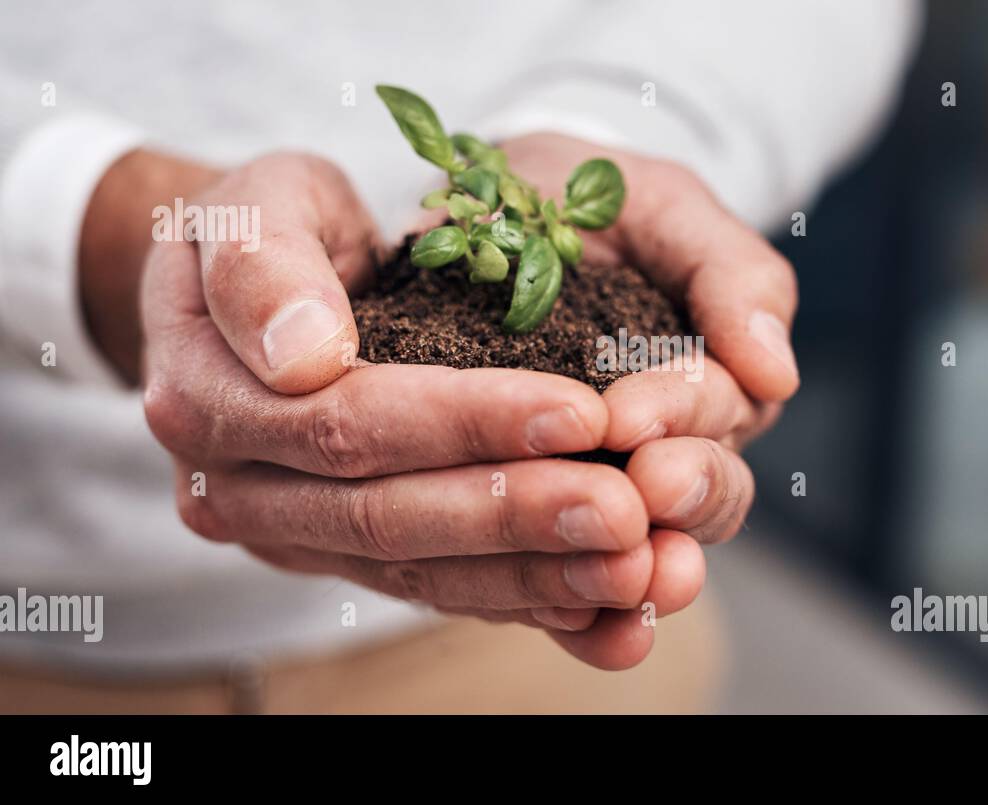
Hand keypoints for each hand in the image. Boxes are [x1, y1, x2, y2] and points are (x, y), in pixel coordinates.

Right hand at [112, 151, 703, 668]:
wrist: (255, 295)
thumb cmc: (270, 230)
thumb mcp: (255, 202)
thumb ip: (264, 261)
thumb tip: (303, 355)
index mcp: (208, 401)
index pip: (349, 423)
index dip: (468, 423)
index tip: (580, 411)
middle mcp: (242, 490)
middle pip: (392, 515)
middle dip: (518, 515)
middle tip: (628, 514)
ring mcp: (297, 538)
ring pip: (424, 573)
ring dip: (537, 579)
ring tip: (638, 569)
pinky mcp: (349, 561)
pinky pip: (443, 592)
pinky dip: (529, 606)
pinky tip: (610, 614)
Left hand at [500, 134, 798, 656]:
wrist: (484, 214)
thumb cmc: (585, 198)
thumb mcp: (664, 205)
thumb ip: (731, 273)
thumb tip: (779, 373)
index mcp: (707, 376)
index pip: (719, 410)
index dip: (683, 413)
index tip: (630, 414)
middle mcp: (669, 441)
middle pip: (701, 491)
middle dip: (680, 492)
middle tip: (641, 485)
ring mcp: (608, 481)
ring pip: (649, 541)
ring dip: (645, 562)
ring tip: (624, 577)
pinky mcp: (544, 507)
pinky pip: (571, 569)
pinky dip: (586, 610)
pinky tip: (587, 630)